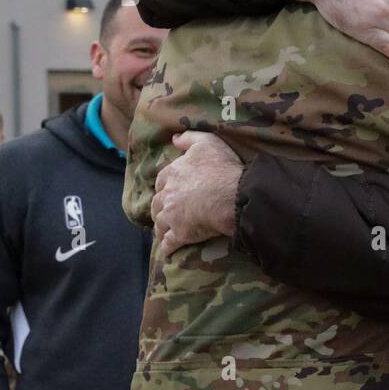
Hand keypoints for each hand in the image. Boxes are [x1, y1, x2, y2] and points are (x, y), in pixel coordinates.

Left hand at [152, 131, 242, 255]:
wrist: (231, 195)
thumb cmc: (221, 167)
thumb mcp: (207, 142)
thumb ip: (189, 138)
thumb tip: (173, 138)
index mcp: (172, 174)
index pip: (161, 180)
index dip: (165, 186)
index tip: (169, 190)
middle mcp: (167, 195)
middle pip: (156, 203)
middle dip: (159, 208)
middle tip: (165, 212)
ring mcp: (172, 216)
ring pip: (160, 223)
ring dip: (161, 227)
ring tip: (165, 231)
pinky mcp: (180, 234)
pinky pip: (169, 243)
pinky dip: (167, 247)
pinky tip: (168, 251)